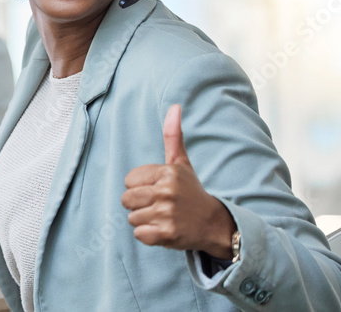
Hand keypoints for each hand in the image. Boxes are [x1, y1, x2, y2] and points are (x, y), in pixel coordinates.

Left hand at [121, 104, 236, 258]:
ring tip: (164, 217)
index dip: (140, 187)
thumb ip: (173, 136)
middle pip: (126, 200)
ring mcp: (166, 214)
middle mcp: (167, 191)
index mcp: (167, 172)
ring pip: (132, 218)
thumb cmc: (191, 191)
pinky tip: (165, 229)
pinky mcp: (166, 234)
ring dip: (145, 220)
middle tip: (160, 205)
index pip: (128, 181)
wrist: (214, 223)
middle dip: (140, 205)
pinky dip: (149, 235)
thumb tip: (174, 106)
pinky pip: (139, 234)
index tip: (158, 189)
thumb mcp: (181, 163)